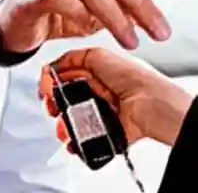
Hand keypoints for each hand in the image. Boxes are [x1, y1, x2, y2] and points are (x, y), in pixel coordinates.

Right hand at [0, 0, 181, 54]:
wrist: (15, 22)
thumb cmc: (57, 14)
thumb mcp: (96, 14)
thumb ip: (120, 10)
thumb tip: (149, 17)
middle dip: (142, 5)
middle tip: (161, 32)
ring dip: (116, 16)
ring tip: (131, 40)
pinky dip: (77, 11)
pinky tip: (89, 26)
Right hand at [40, 47, 195, 149]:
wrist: (152, 106)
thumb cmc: (133, 78)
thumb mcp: (98, 56)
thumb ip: (73, 58)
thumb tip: (53, 66)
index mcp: (98, 71)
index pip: (67, 76)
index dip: (52, 82)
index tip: (45, 88)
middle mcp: (101, 91)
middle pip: (67, 99)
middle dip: (55, 104)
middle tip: (52, 107)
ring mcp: (104, 112)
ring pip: (74, 120)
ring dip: (63, 125)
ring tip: (63, 127)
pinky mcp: (109, 131)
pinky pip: (87, 138)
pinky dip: (76, 141)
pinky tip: (72, 140)